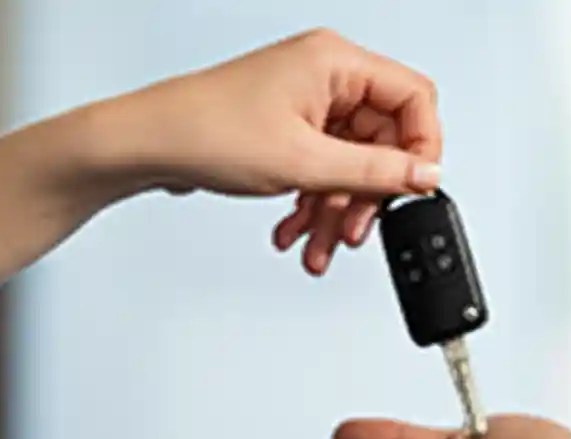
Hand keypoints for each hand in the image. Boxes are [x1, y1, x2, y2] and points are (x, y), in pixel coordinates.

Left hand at [0, 28, 440, 307]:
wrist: (145, 146)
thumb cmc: (205, 131)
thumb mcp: (304, 162)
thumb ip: (374, 172)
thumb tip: (425, 176)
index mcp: (335, 61)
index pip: (413, 98)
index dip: (421, 148)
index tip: (413, 190)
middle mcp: (324, 76)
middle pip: (382, 139)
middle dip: (368, 193)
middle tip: (354, 229)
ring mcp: (305, 103)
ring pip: (350, 163)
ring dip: (337, 208)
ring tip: (320, 243)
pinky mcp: (287, 129)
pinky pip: (323, 169)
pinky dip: (314, 202)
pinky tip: (296, 230)